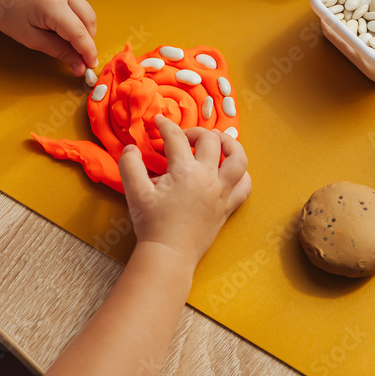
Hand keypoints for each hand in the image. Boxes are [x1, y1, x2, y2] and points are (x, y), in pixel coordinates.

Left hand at [0, 0, 97, 74]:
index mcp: (50, 3)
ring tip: (65, 36)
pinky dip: (77, 16)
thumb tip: (80, 67)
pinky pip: (81, 3)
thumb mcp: (33, 40)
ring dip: (83, 28)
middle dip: (87, 40)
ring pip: (87, 11)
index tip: (91, 65)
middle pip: (89, 19)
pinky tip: (61, 20)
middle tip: (81, 56)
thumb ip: (60, 52)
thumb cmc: (10, 17)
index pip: (78, 31)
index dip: (87, 50)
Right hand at [119, 116, 251, 266]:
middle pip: (211, 140)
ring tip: (219, 142)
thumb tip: (131, 147)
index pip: (176, 138)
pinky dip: (242, 174)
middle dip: (196, 132)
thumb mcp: (135, 192)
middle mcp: (208, 177)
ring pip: (239, 159)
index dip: (165, 125)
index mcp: (185, 171)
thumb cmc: (152, 223)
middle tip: (183, 138)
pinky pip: (245, 186)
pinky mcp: (227, 207)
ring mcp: (222, 192)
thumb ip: (129, 165)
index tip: (157, 122)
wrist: (169, 254)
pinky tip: (231, 171)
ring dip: (230, 145)